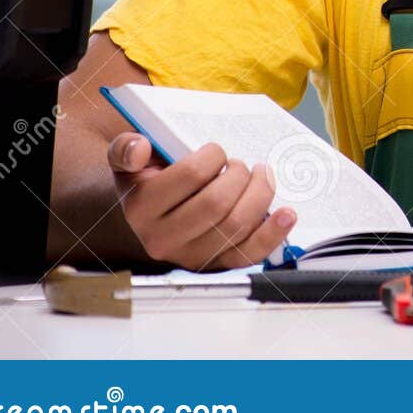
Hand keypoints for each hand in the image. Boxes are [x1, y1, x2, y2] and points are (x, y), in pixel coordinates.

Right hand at [108, 133, 295, 270]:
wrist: (148, 213)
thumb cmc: (147, 180)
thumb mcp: (128, 159)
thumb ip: (126, 148)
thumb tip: (138, 148)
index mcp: (141, 208)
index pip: (189, 175)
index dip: (213, 155)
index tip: (216, 151)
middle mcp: (162, 239)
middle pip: (217, 204)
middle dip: (239, 175)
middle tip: (241, 164)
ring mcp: (190, 255)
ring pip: (236, 226)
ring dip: (260, 194)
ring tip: (260, 176)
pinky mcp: (215, 265)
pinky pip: (248, 254)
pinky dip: (273, 233)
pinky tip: (286, 214)